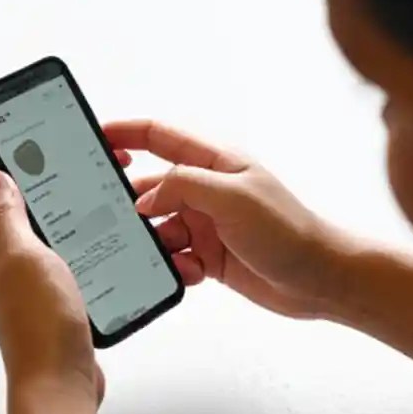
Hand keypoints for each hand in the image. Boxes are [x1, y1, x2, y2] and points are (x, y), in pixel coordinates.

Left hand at [0, 172, 104, 404]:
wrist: (60, 382)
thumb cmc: (39, 323)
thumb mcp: (21, 254)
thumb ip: (6, 215)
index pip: (13, 202)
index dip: (34, 177)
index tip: (61, 157)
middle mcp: (16, 273)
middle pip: (41, 225)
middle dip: (65, 204)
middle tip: (96, 183)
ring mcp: (40, 293)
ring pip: (63, 250)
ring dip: (82, 235)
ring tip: (109, 217)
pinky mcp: (64, 311)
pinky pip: (79, 276)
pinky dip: (93, 264)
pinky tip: (111, 258)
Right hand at [105, 120, 355, 318]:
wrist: (321, 280)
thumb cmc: (289, 231)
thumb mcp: (232, 197)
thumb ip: (183, 186)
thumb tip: (144, 197)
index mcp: (214, 162)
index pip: (159, 137)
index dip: (124, 133)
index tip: (91, 137)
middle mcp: (207, 190)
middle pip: (150, 188)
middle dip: (131, 205)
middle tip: (110, 220)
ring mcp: (207, 224)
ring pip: (158, 229)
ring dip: (155, 244)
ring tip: (165, 255)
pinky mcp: (210, 256)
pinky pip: (174, 259)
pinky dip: (174, 268)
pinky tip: (191, 274)